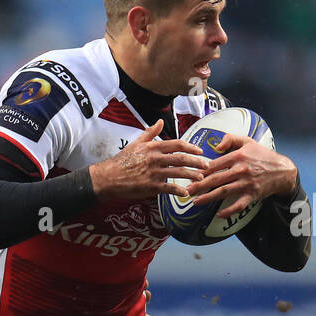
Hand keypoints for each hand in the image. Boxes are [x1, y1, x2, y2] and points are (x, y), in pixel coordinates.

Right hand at [88, 119, 206, 198]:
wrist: (107, 177)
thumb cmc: (121, 160)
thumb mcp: (136, 143)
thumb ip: (150, 133)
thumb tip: (160, 121)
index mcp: (153, 147)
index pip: (178, 144)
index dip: (191, 147)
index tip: (200, 151)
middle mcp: (155, 158)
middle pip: (182, 159)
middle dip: (197, 162)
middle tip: (207, 165)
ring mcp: (153, 172)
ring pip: (178, 173)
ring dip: (192, 176)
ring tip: (200, 179)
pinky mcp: (150, 186)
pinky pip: (168, 188)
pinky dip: (178, 191)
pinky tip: (186, 193)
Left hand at [187, 134, 297, 219]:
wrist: (282, 170)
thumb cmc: (262, 155)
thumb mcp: (248, 141)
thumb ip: (231, 139)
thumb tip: (215, 146)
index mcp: (238, 156)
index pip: (214, 164)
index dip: (201, 171)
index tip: (190, 175)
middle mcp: (241, 170)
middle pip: (216, 179)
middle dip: (199, 186)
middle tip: (187, 191)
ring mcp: (246, 183)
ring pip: (223, 192)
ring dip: (208, 198)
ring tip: (195, 202)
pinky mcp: (252, 195)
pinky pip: (239, 205)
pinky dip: (229, 211)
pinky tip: (219, 214)